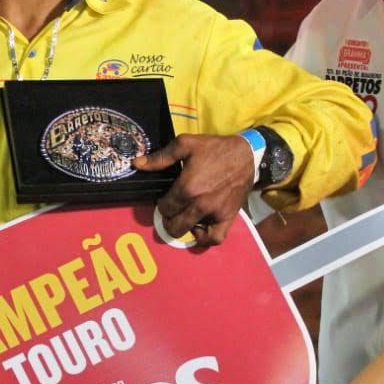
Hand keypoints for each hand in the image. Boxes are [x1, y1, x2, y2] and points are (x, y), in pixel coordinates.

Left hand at [134, 134, 253, 245]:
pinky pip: (215, 238)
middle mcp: (200, 204)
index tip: (166, 197)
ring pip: (189, 233)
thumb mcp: (185, 144)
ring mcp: (215, 213)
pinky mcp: (228, 217)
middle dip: (168, 218)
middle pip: (173, 224)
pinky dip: (204, 238)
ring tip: (182, 217)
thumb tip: (137, 164)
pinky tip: (199, 227)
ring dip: (182, 227)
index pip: (164, 207)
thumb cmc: (214, 149)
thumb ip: (160, 157)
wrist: (245, 154)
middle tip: (171, 209)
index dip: (161, 203)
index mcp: (188, 187)